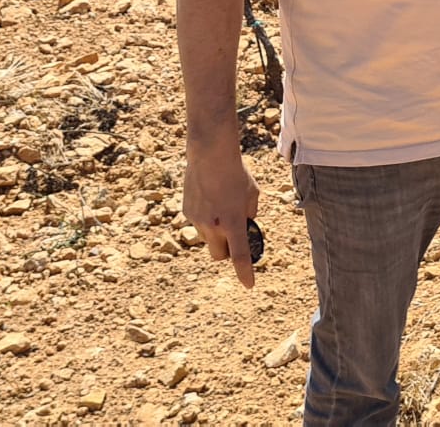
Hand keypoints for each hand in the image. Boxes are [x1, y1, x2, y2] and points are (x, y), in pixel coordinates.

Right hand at [183, 146, 259, 287]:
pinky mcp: (186, 212)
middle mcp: (213, 225)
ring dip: (216, 233)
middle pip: (219, 255)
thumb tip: (244, 226)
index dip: (245, 273)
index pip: (239, 256)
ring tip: (221, 209)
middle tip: (234, 238)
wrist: (209, 155)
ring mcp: (197, 219)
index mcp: (233, 222)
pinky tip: (210, 199)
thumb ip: (249, 215)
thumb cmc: (236, 173)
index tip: (249, 285)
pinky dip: (206, 219)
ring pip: (207, 239)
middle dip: (227, 252)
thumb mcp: (253, 194)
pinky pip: (198, 223)